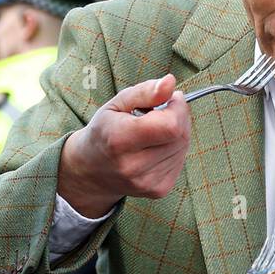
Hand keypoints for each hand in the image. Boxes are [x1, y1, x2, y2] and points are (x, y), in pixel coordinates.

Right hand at [57, 73, 190, 217]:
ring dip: (176, 134)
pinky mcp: (157, 190)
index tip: (169, 100)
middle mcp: (133, 165)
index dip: (177, 108)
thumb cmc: (105, 131)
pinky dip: (174, 150)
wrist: (92, 170)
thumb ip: (145, 91)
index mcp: (119, 139)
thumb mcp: (117, 103)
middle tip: (161, 113)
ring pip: (183, 148)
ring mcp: (146, 182)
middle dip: (178, 118)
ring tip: (154, 132)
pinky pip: (180, 162)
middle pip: (180, 135)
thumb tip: (171, 83)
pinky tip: (156, 148)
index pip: (171, 125)